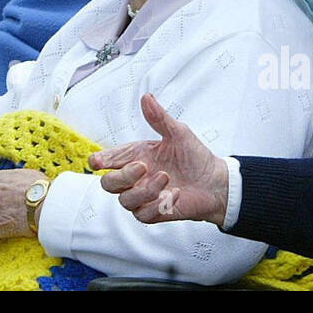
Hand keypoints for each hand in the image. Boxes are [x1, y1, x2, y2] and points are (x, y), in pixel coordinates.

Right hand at [90, 93, 228, 225]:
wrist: (215, 182)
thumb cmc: (194, 156)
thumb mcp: (178, 133)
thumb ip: (159, 118)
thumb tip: (147, 98)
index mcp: (135, 156)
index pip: (107, 160)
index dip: (99, 161)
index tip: (98, 161)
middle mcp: (135, 178)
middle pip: (109, 183)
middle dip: (122, 176)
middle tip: (143, 167)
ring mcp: (143, 196)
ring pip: (125, 200)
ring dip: (144, 190)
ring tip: (166, 179)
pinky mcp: (153, 212)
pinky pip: (142, 215)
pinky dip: (157, 205)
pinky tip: (174, 195)